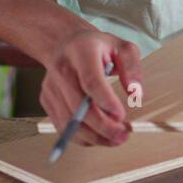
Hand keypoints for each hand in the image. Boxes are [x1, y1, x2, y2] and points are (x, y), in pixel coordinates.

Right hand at [41, 30, 143, 146]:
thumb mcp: (122, 47)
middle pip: (78, 106)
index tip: (121, 115)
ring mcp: (51, 86)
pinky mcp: (47, 100)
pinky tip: (100, 136)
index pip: (91, 81)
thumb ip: (133, 68)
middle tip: (124, 134)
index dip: (106, 101)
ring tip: (117, 138)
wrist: (65, 44)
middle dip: (103, 126)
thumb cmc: (97, 47)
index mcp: (81, 51)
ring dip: (95, 136)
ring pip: (69, 122)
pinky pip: (63, 126)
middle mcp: (62, 69)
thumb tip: (136, 94)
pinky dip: (83, 137)